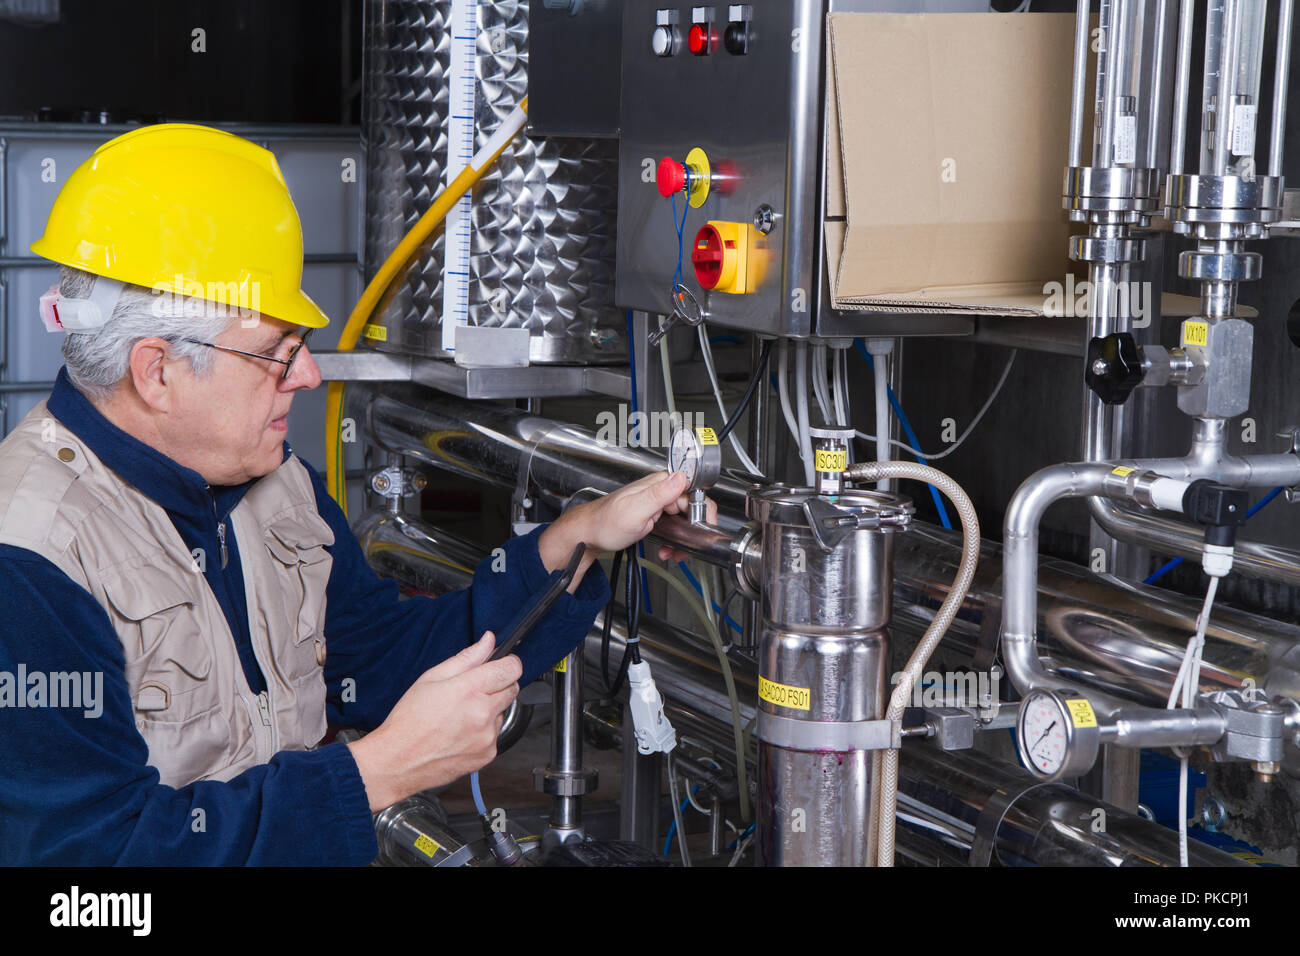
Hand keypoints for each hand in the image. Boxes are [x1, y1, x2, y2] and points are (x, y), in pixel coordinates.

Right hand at [347, 632, 520, 811]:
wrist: (398, 761)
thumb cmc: (409, 720)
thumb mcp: (432, 678)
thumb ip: (466, 658)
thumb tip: (488, 641)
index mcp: (470, 690)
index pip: (511, 668)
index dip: (508, 662)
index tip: (502, 663)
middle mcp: (483, 714)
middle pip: (512, 689)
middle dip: (498, 685)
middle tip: (472, 691)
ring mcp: (487, 737)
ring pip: (503, 712)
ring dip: (490, 709)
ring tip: (460, 716)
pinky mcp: (487, 754)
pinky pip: (495, 734)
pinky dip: (484, 731)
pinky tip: (460, 732)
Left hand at [539, 471, 717, 575]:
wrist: (589, 535)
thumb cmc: (605, 523)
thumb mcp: (635, 510)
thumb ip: (659, 494)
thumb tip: (681, 477)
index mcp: (659, 484)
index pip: (694, 493)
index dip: (701, 513)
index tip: (700, 531)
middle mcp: (660, 490)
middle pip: (693, 508)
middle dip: (692, 531)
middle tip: (683, 548)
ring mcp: (658, 503)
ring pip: (685, 520)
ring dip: (683, 539)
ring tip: (671, 552)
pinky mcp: (655, 515)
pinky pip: (674, 526)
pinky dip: (674, 541)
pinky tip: (665, 549)